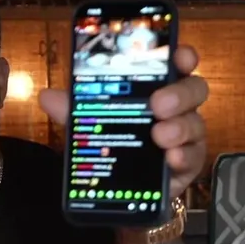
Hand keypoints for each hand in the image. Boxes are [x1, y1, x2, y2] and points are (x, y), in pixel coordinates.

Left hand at [38, 45, 208, 196]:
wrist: (124, 188)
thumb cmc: (117, 143)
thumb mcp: (93, 123)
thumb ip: (75, 111)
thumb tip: (48, 97)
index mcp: (158, 87)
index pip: (177, 64)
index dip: (182, 56)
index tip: (179, 55)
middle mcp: (179, 108)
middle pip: (195, 90)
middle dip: (179, 94)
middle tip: (158, 104)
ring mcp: (187, 136)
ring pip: (196, 124)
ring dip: (180, 128)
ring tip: (160, 136)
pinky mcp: (188, 164)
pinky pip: (193, 158)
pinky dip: (183, 156)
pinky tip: (171, 158)